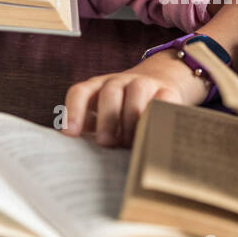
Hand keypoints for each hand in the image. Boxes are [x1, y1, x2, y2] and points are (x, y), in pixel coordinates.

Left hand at [62, 50, 207, 147]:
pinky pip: (161, 100)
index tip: (70, 134)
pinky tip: (152, 132)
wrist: (161, 81)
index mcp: (97, 87)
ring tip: (129, 142)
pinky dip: (155, 115)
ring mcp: (144, 83)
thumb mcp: (104, 116)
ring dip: (131, 119)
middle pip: (109, 92)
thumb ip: (91, 130)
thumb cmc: (124, 110)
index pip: (80, 92)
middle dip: (106, 119)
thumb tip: (73, 155)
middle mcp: (119, 81)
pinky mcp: (166, 91)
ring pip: (136, 92)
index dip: (74, 111)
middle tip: (105, 142)